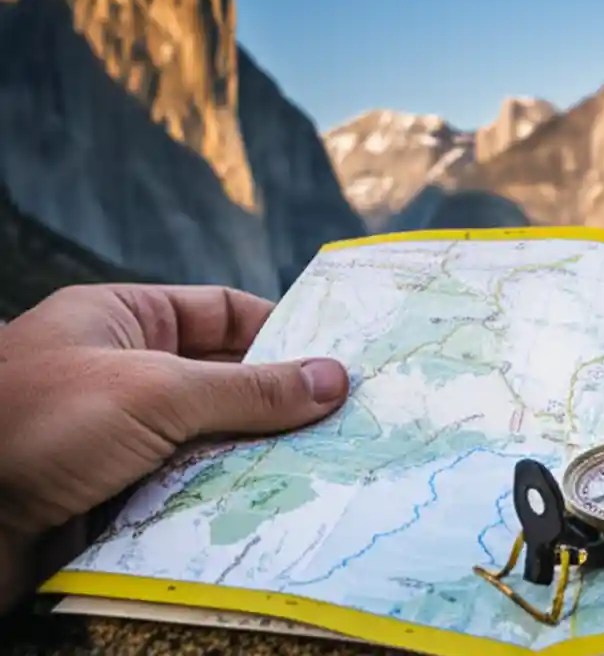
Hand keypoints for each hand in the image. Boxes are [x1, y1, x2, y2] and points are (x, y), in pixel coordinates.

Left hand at [0, 284, 349, 611]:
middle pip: (223, 381)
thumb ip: (249, 389)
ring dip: (254, 459)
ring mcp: (114, 437)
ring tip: (321, 471)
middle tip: (346, 424)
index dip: (281, 331)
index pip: (221, 313)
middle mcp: (121, 372)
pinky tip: (265, 512)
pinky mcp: (109, 495)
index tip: (339, 360)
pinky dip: (221, 500)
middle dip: (279, 405)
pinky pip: (184, 491)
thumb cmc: (37, 423)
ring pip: (209, 441)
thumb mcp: (156, 392)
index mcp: (122, 319)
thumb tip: (333, 380)